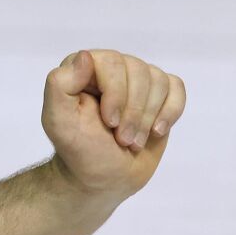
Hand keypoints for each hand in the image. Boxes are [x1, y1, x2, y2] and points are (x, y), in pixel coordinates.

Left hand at [43, 50, 186, 201]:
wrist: (103, 178)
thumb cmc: (79, 150)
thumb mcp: (59, 121)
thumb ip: (60, 85)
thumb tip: (85, 56)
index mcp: (85, 67)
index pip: (112, 62)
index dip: (116, 94)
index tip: (109, 123)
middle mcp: (113, 68)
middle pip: (139, 71)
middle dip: (134, 112)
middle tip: (123, 139)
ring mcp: (138, 81)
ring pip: (159, 81)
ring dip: (148, 118)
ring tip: (134, 141)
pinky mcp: (159, 96)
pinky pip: (176, 88)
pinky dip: (171, 111)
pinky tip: (157, 130)